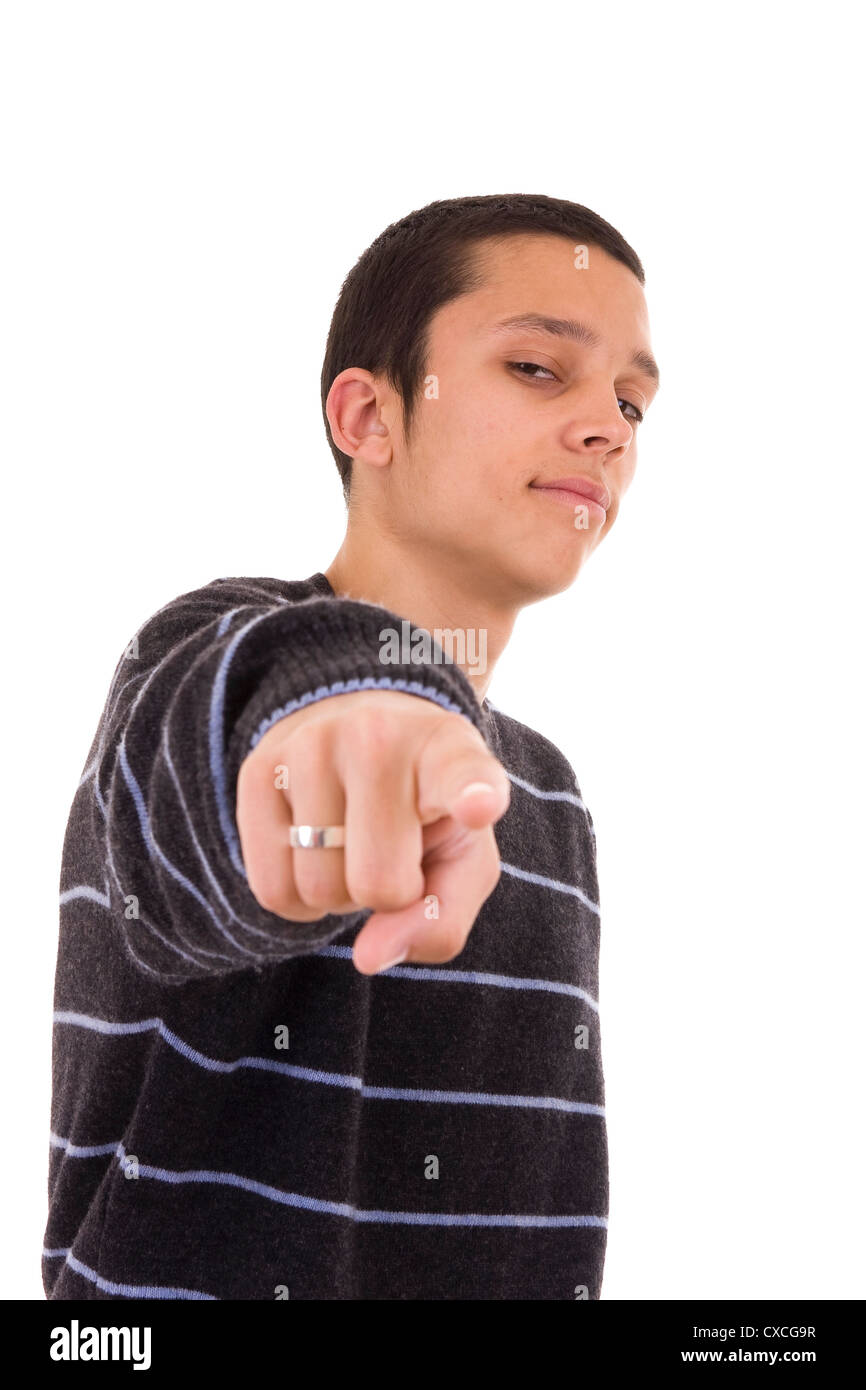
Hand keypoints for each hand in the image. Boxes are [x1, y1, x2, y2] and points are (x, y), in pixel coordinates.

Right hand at [236, 689, 509, 973]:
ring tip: (351, 845)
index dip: (473, 794)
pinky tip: (313, 853)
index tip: (480, 805)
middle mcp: (379, 736)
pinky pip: (271, 888)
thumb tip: (368, 957)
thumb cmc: (426, 810)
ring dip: (337, 895)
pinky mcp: (258, 768)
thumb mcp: (462, 858)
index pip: (463, 775)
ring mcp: (312, 744)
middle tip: (391, 852)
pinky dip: (296, 898)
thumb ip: (440, 918)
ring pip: (317, 889)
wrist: (361, 728)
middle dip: (385, 896)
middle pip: (377, 883)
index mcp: (450, 752)